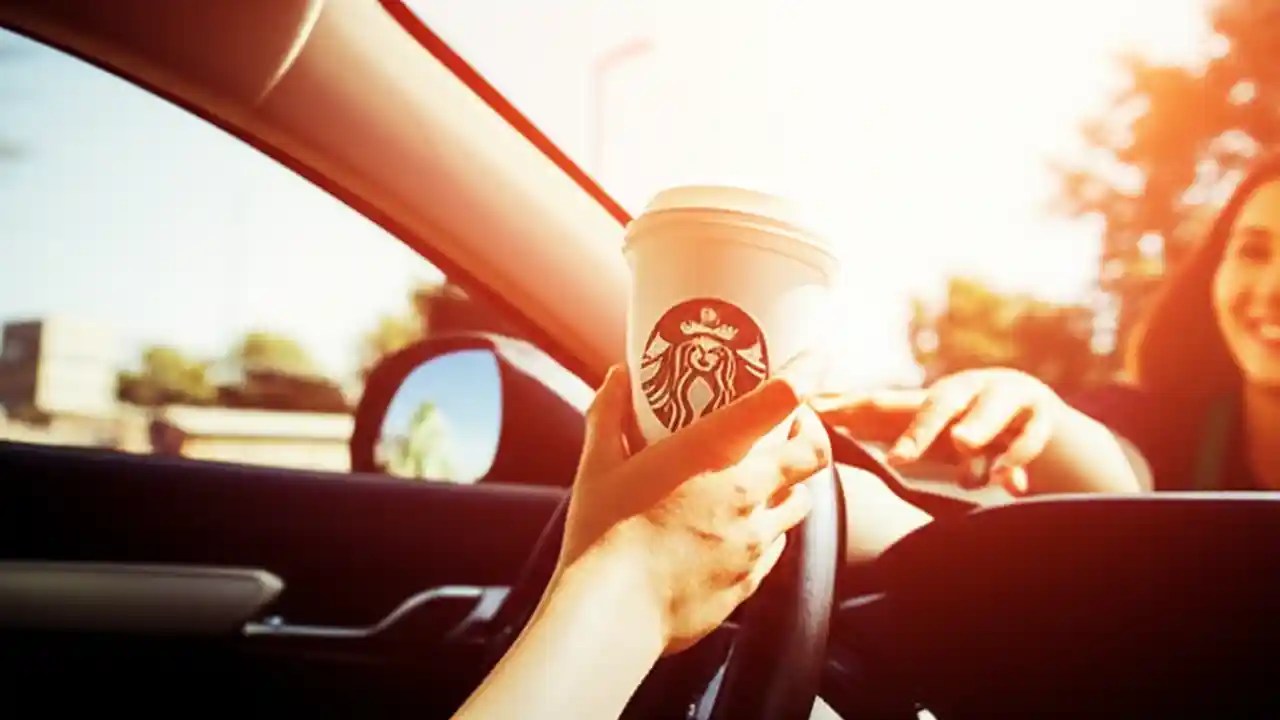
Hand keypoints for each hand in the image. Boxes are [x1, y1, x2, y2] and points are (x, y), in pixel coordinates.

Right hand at [558, 359, 829, 654]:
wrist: (613, 613)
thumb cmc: (601, 533)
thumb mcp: (597, 464)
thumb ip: (609, 414)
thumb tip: (618, 376)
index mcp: (712, 452)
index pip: (782, 400)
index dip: (808, 374)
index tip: (813, 360)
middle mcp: (747, 492)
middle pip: (814, 452)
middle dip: (812, 431)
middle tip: (794, 423)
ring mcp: (754, 540)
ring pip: (800, 502)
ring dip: (791, 484)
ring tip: (767, 478)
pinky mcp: (750, 579)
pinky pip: (775, 546)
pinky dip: (768, 529)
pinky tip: (740, 528)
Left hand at [812, 368, 1065, 494]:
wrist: (1040, 415)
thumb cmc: (969, 432)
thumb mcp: (933, 437)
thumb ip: (895, 439)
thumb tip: (829, 447)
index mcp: (930, 398)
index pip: (885, 403)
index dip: (854, 409)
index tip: (824, 421)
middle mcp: (967, 390)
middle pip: (939, 404)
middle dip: (918, 430)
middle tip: (898, 459)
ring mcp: (1006, 399)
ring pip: (990, 410)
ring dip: (977, 428)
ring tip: (964, 443)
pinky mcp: (1042, 417)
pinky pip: (1030, 438)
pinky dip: (1016, 460)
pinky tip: (1005, 483)